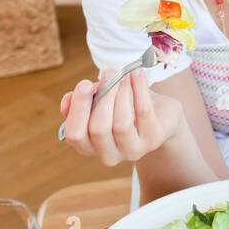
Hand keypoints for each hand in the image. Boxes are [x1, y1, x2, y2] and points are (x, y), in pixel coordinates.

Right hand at [60, 65, 183, 165]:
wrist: (159, 115)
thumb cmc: (123, 106)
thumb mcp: (99, 102)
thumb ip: (82, 101)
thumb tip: (69, 99)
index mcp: (88, 146)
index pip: (75, 135)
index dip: (78, 109)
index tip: (83, 84)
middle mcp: (108, 155)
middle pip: (98, 129)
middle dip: (103, 97)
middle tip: (109, 73)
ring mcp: (132, 150)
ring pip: (121, 123)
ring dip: (121, 93)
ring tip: (123, 74)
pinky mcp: (153, 139)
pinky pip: (144, 111)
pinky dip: (139, 88)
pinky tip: (137, 73)